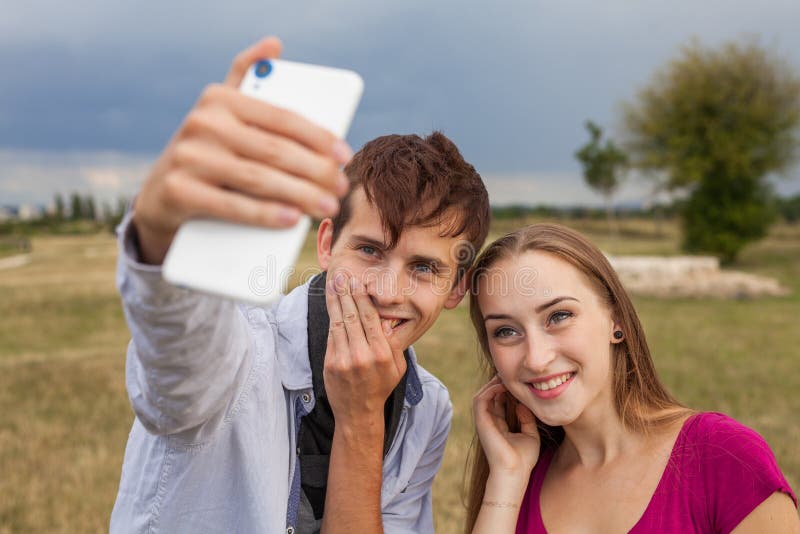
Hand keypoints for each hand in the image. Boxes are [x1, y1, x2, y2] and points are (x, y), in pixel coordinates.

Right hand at [132, 36, 352, 263]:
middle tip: (341, 189)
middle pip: (276, 150)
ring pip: (259, 179)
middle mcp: (203, 122)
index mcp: (221, 99)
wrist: (162, 195)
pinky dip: (265, 214)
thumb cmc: (210, 153)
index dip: (319, 137)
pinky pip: (232, 205)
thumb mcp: (223, 114)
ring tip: (327, 207)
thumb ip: (247, 80)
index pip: (282, 118)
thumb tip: (274, 44)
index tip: (344, 156)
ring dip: (301, 195)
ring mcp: (189, 157)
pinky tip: (292, 219)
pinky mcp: (178, 190)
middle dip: (316, 172)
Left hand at [324, 272, 406, 430]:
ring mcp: (344, 360)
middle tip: (341, 275)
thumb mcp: (397, 367)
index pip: (370, 318)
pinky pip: (332, 335)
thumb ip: (393, 344)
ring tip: (333, 283)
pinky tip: (331, 304)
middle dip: (346, 293)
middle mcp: (362, 355)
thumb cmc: (381, 386)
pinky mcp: (331, 363)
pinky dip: (331, 317)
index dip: (362, 298)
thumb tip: (384, 321)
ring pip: (339, 322)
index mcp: (381, 354)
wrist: (358, 413)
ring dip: (335, 300)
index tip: (358, 283)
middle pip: (352, 316)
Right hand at [473, 376, 539, 478]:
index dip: (506, 390)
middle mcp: (489, 422)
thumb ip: (527, 418)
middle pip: (489, 396)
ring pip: (482, 395)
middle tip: (510, 374)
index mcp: (499, 425)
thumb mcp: (531, 435)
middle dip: (498, 383)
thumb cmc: (523, 459)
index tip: (518, 382)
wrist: (515, 473)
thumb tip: (521, 404)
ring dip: (492, 384)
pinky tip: (502, 385)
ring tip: (505, 377)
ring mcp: (484, 422)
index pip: (499, 402)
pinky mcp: (481, 422)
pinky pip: (480, 400)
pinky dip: (489, 390)